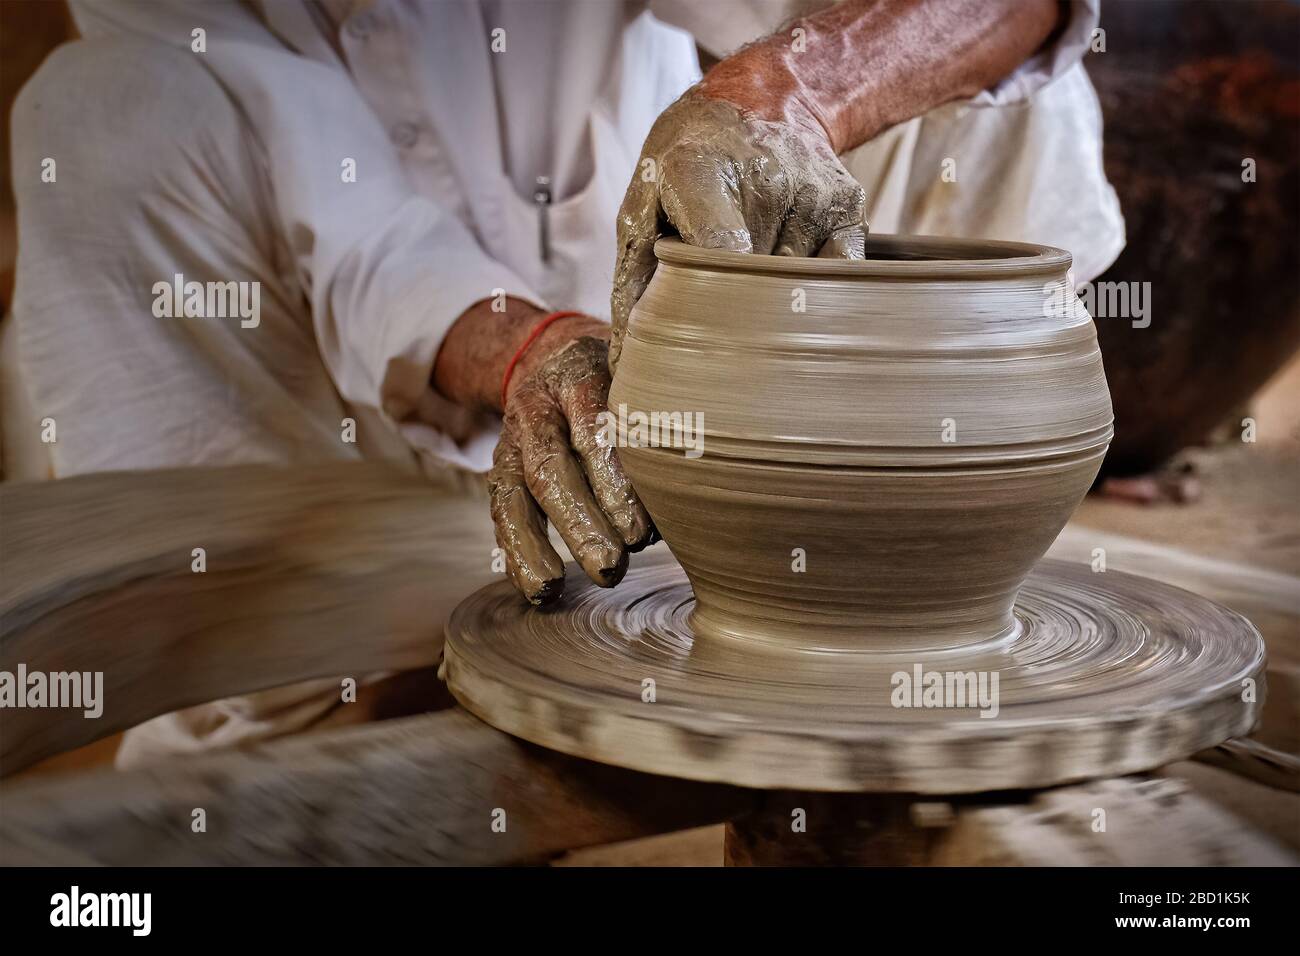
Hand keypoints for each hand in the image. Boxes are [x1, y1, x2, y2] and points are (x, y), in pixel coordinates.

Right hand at [489, 331, 654, 603]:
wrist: (552, 358)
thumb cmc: (619, 379)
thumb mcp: (640, 373)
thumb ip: (661, 407)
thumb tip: (712, 466)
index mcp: (579, 377)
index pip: (594, 429)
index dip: (614, 480)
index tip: (640, 529)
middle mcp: (538, 408)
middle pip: (550, 467)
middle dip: (579, 522)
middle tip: (611, 565)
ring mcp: (513, 440)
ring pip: (515, 492)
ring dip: (533, 544)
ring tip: (552, 586)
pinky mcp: (500, 469)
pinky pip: (502, 512)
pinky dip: (516, 553)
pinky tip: (537, 589)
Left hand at [609, 89, 867, 369]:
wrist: (764, 100)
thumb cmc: (687, 166)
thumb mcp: (644, 206)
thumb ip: (633, 282)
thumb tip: (622, 363)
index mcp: (699, 172)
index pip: (716, 256)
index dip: (711, 303)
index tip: (702, 333)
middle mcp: (765, 177)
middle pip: (756, 283)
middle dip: (736, 308)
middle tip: (719, 310)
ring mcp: (814, 194)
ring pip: (794, 288)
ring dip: (771, 294)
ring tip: (751, 258)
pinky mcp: (850, 209)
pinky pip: (832, 278)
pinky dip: (807, 285)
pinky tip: (786, 257)